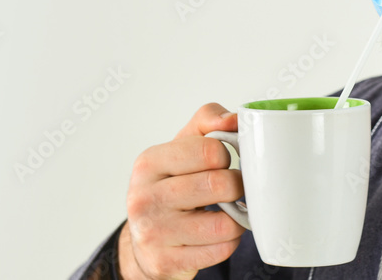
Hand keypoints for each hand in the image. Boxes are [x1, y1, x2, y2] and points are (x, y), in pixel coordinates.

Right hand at [118, 103, 245, 279]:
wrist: (145, 238)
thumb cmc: (172, 184)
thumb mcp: (182, 146)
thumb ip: (208, 121)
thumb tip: (234, 119)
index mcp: (149, 163)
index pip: (208, 150)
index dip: (227, 155)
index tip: (223, 162)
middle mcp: (145, 197)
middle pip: (218, 184)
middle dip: (237, 186)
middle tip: (234, 188)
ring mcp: (153, 233)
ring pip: (224, 224)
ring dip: (237, 218)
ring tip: (227, 212)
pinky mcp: (165, 262)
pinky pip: (220, 250)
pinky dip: (229, 242)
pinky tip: (217, 234)